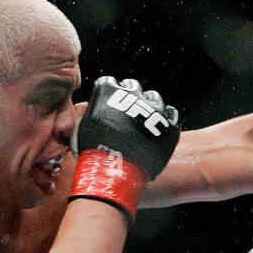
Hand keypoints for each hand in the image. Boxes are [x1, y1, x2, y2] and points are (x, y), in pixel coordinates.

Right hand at [69, 76, 179, 218]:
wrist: (116, 169)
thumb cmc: (93, 151)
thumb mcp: (81, 128)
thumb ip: (85, 115)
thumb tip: (84, 112)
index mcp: (108, 90)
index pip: (108, 82)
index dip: (107, 94)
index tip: (108, 104)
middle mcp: (132, 93)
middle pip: (131, 86)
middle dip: (128, 97)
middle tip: (126, 112)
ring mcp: (152, 107)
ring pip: (153, 98)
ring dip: (148, 106)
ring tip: (144, 122)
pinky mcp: (167, 123)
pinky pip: (171, 114)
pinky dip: (165, 119)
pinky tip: (158, 128)